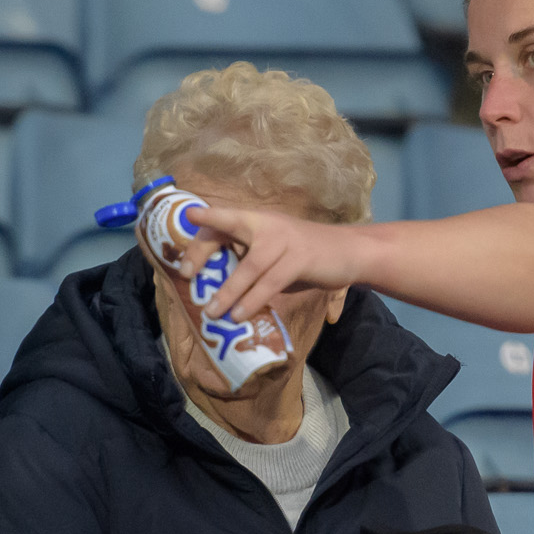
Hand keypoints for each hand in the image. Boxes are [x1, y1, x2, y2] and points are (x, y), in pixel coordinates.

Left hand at [178, 206, 374, 320]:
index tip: (187, 218)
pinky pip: (270, 283)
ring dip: (228, 291)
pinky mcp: (299, 260)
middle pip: (227, 231)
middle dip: (202, 251)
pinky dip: (253, 300)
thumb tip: (217, 287)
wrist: (348, 251)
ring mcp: (284, 241)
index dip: (206, 219)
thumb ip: (249, 260)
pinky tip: (240, 316)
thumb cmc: (304, 255)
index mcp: (258, 220)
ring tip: (212, 313)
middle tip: (185, 274)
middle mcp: (267, 225)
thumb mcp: (273, 251)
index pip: (224, 217)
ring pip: (249, 266)